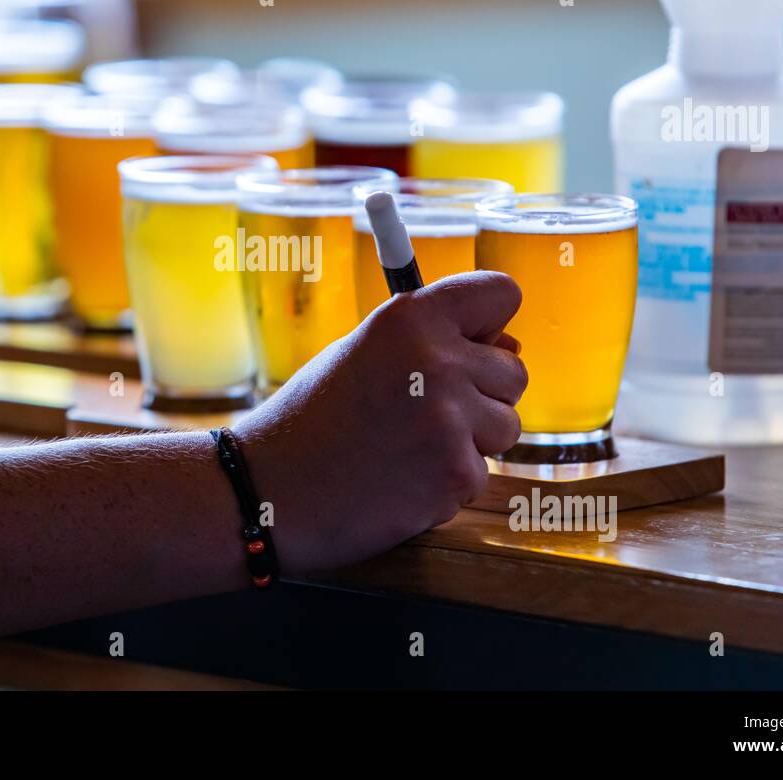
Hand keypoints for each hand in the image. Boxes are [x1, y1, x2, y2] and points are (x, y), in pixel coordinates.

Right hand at [235, 270, 525, 573]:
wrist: (268, 488)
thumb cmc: (312, 419)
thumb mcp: (364, 353)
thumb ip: (435, 342)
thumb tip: (511, 346)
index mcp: (411, 316)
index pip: (501, 293)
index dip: (490, 322)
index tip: (474, 343)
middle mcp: (437, 359)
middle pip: (513, 372)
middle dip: (479, 395)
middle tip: (419, 414)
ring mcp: (449, 418)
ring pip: (506, 427)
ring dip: (469, 442)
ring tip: (406, 449)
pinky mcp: (454, 473)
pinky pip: (480, 474)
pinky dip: (446, 484)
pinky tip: (399, 481)